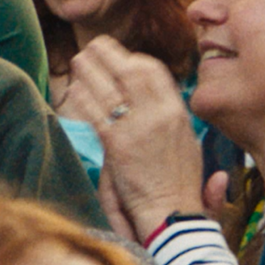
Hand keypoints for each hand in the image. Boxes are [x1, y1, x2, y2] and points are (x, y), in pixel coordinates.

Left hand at [71, 36, 205, 242]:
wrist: (174, 217)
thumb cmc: (183, 189)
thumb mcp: (190, 150)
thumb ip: (178, 129)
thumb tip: (173, 111)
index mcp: (177, 113)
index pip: (154, 72)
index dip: (134, 60)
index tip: (122, 58)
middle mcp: (159, 114)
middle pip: (130, 71)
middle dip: (109, 55)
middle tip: (93, 47)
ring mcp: (138, 128)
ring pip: (109, 87)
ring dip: (90, 71)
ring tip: (79, 60)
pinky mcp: (118, 145)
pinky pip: (96, 113)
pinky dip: (83, 99)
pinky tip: (74, 90)